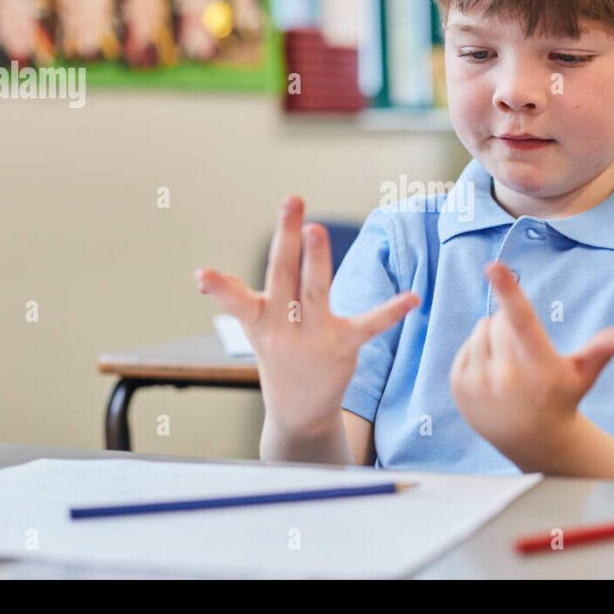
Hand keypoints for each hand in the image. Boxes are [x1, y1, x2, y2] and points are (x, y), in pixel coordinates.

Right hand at [194, 196, 418, 434]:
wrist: (300, 412)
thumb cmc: (278, 358)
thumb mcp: (255, 330)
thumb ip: (238, 300)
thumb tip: (204, 278)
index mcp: (260, 321)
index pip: (237, 300)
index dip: (220, 287)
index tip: (202, 274)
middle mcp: (284, 327)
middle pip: (283, 276)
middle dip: (286, 238)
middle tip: (291, 202)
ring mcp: (314, 337)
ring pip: (315, 291)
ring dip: (316, 259)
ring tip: (317, 229)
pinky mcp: (344, 346)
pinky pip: (369, 324)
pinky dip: (391, 311)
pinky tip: (411, 298)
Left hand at [450, 262, 613, 465]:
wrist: (533, 442)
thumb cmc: (562, 397)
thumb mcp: (585, 373)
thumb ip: (604, 348)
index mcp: (539, 367)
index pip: (521, 321)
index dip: (508, 290)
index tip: (493, 266)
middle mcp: (506, 377)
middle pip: (500, 320)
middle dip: (510, 325)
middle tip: (525, 353)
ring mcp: (479, 383)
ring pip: (481, 329)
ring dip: (493, 337)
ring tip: (510, 365)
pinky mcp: (458, 386)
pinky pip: (466, 346)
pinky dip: (479, 352)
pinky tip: (493, 376)